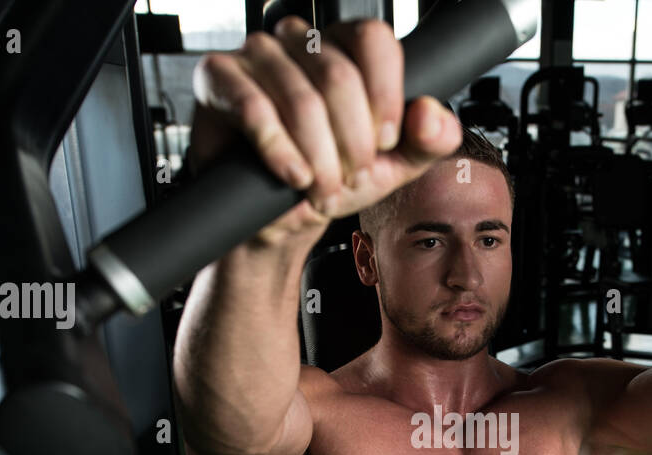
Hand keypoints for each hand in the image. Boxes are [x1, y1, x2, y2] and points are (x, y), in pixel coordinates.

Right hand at [187, 16, 461, 246]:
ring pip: (302, 99)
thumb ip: (426, 142)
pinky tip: (293, 176)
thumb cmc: (328, 179)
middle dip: (352, 143)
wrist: (277, 218)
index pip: (374, 39)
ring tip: (320, 188)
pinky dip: (280, 151)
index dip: (385, 96)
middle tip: (350, 178)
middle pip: (339, 76)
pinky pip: (255, 108)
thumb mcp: (391, 167)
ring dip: (318, 158)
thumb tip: (432, 114)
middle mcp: (301, 40)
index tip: (384, 142)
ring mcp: (257, 54)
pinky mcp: (219, 77)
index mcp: (345, 48)